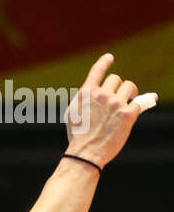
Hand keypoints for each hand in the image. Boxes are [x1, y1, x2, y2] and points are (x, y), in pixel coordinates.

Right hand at [66, 54, 156, 168]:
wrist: (86, 154)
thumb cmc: (78, 137)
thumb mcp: (73, 114)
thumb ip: (84, 100)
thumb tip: (96, 92)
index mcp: (87, 93)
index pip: (98, 71)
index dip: (105, 62)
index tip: (110, 58)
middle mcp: (102, 95)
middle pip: (115, 79)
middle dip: (118, 87)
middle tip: (121, 95)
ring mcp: (115, 104)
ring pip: (129, 86)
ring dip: (130, 92)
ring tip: (130, 100)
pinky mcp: (127, 114)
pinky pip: (139, 103)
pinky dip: (138, 106)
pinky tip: (138, 107)